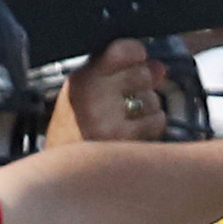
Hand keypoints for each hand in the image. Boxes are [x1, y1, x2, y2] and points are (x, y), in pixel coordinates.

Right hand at [48, 37, 167, 145]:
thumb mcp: (86, 92)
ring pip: (152, 99)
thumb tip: (161, 67)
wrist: (62, 173)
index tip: (136, 62)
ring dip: (146, 109)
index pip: (122, 50)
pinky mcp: (122, 144)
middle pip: (142, 73)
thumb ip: (121, 73)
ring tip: (125, 120)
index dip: (137, 54)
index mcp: (82, 79)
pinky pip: (156, 122)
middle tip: (127, 98)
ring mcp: (107, 121)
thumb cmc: (76, 130)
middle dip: (142, 84)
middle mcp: (92, 97)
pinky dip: (151, 127)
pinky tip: (132, 133)